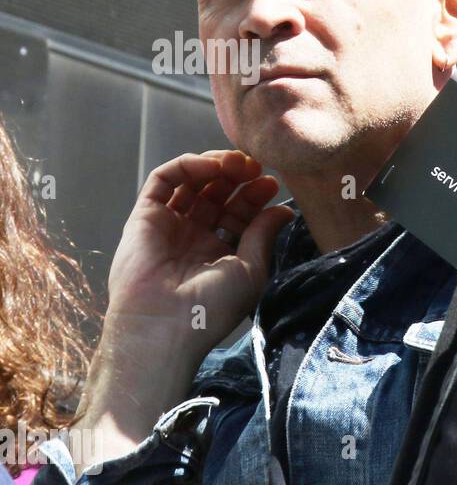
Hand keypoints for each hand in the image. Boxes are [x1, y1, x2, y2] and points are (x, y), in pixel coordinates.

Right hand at [106, 149, 294, 362]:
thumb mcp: (250, 270)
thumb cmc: (213, 306)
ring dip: (215, 166)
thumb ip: (263, 235)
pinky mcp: (144, 216)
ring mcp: (169, 225)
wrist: (164, 323)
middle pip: (217, 195)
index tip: (272, 183)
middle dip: (238, 177)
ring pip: (192, 183)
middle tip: (256, 165)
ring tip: (238, 161)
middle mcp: (193, 237)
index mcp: (219, 253)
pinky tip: (211, 165)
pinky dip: (186, 166)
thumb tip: (284, 209)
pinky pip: (163, 181)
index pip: (238, 214)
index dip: (255, 196)